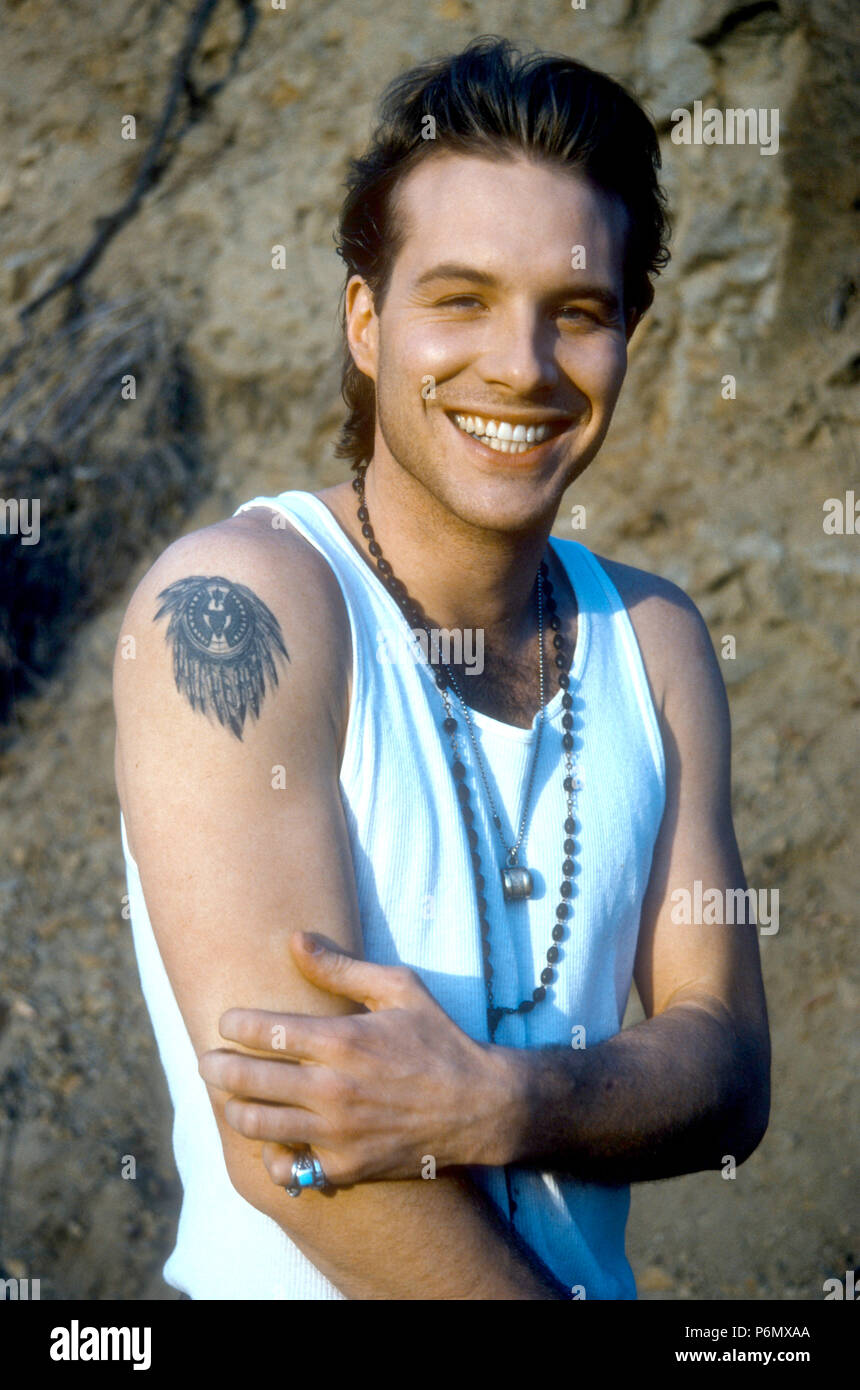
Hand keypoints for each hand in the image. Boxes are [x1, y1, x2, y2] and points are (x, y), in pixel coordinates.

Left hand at [198, 932, 520, 1187]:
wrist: (480, 1107)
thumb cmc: (438, 1039)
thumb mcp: (398, 988)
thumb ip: (340, 967)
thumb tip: (294, 939)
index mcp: (342, 1040)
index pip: (265, 1031)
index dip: (234, 1025)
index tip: (225, 1021)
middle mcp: (332, 1089)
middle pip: (248, 1080)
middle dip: (217, 1068)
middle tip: (205, 1060)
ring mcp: (336, 1132)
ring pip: (257, 1125)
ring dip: (233, 1109)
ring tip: (227, 1096)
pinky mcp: (345, 1167)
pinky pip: (288, 1168)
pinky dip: (271, 1155)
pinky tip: (268, 1139)